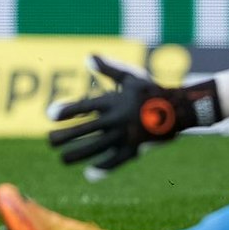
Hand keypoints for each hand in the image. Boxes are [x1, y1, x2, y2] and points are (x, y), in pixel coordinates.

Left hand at [46, 55, 223, 173]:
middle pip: (86, 130)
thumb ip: (108, 69)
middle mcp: (117, 120)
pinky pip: (115, 162)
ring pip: (96, 148)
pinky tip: (88, 173)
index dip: (67, 110)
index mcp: (114, 101)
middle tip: (50, 140)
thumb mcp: (130, 77)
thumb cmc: (151, 91)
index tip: (50, 114)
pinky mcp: (134, 150)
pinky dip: (102, 168)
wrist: (178, 109)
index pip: (85, 106)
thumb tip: (88, 56)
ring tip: (62, 158)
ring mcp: (125, 136)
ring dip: (77, 154)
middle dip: (65, 136)